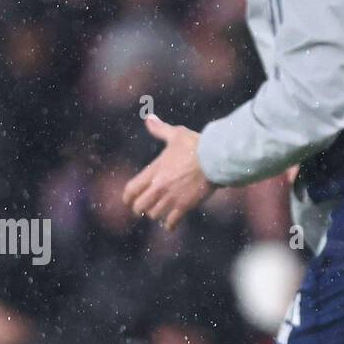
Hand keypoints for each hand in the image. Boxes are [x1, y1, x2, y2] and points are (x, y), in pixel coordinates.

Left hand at [123, 115, 215, 230]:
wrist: (216, 159)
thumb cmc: (196, 145)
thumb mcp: (176, 134)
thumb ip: (160, 129)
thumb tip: (149, 118)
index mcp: (154, 171)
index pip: (131, 190)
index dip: (127, 197)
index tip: (129, 201)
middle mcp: (159, 187)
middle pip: (140, 206)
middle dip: (141, 208)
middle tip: (144, 208)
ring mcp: (171, 197)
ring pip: (154, 214)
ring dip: (156, 214)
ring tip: (160, 213)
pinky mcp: (185, 205)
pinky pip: (171, 222)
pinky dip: (170, 225)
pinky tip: (171, 225)